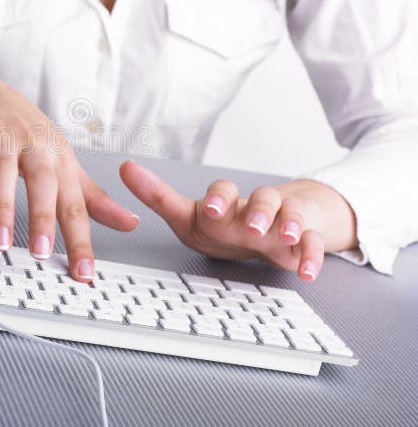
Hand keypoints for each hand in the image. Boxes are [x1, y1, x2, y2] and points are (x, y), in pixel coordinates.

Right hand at [0, 64, 138, 280]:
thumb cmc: (25, 130)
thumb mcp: (61, 159)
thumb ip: (92, 196)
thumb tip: (129, 222)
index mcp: (59, 158)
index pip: (75, 203)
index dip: (81, 239)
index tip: (84, 273)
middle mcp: (33, 147)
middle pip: (42, 183)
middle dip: (43, 218)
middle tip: (42, 254)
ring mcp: (1, 141)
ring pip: (2, 175)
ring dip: (0, 209)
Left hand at [119, 160, 357, 281]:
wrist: (266, 228)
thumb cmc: (222, 223)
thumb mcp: (187, 214)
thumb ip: (157, 195)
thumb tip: (124, 167)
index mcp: (226, 201)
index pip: (224, 190)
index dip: (218, 198)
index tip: (211, 209)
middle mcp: (256, 207)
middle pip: (263, 197)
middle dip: (259, 210)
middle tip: (253, 226)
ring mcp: (282, 222)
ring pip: (291, 215)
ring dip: (291, 225)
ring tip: (288, 238)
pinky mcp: (303, 241)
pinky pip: (313, 245)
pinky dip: (313, 256)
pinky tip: (307, 271)